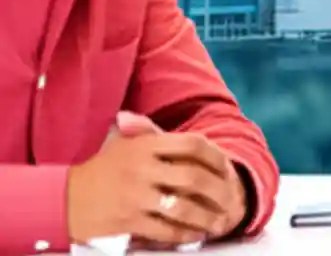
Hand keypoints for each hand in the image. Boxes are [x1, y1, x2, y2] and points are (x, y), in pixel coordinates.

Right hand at [67, 112, 247, 245]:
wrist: (61, 198)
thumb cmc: (100, 170)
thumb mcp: (124, 144)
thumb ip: (152, 133)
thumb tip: (188, 133)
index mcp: (144, 146)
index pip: (192, 145)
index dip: (216, 155)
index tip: (227, 166)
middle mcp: (141, 169)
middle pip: (194, 177)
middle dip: (219, 190)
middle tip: (232, 199)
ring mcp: (135, 196)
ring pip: (183, 207)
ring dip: (207, 217)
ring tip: (220, 222)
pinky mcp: (128, 221)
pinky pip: (165, 230)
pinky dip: (185, 233)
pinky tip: (196, 234)